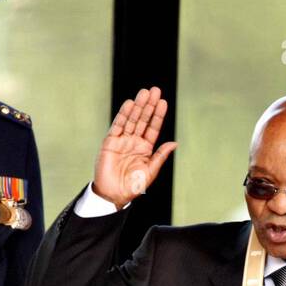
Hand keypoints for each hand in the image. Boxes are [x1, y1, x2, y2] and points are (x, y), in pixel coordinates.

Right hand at [91, 87, 176, 207]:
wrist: (114, 194)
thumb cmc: (133, 186)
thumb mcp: (150, 171)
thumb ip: (161, 156)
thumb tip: (175, 143)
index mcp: (145, 148)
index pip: (153, 128)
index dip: (158, 115)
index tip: (163, 102)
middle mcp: (134, 141)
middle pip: (143, 119)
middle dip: (149, 105)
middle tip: (155, 90)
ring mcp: (122, 140)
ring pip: (131, 120)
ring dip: (138, 106)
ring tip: (144, 93)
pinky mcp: (110, 142)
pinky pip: (118, 126)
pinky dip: (123, 115)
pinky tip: (129, 104)